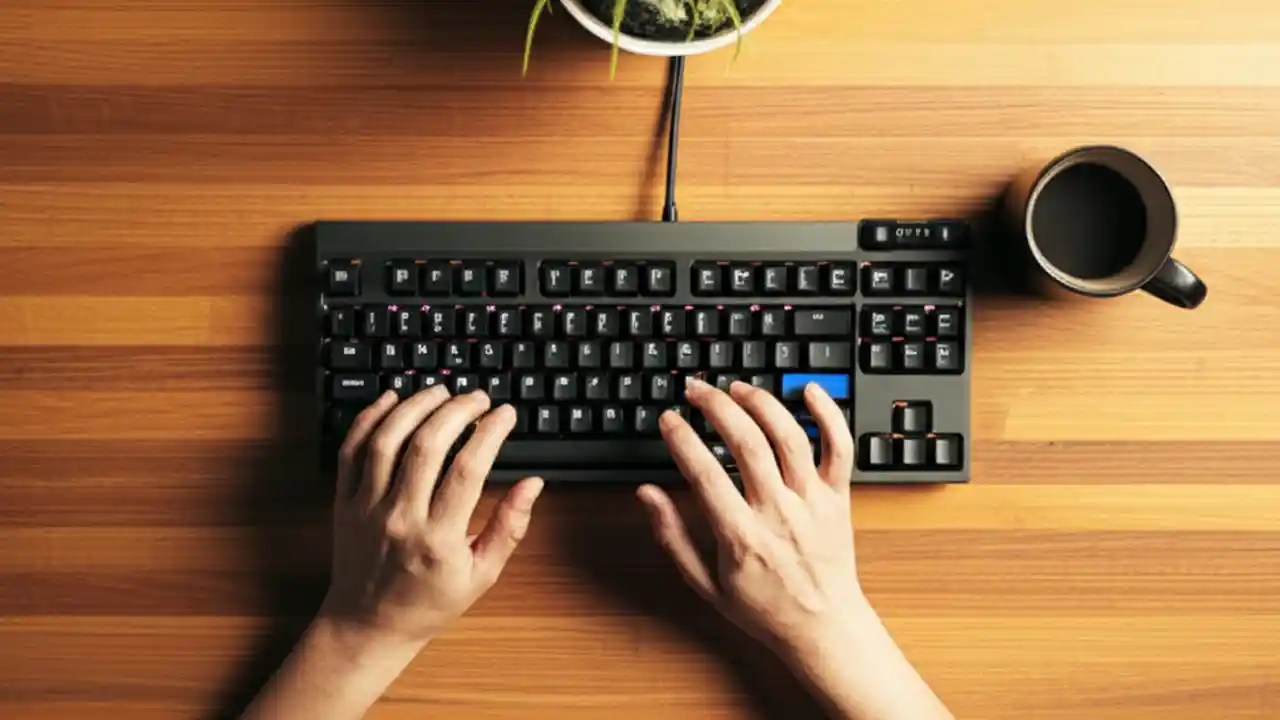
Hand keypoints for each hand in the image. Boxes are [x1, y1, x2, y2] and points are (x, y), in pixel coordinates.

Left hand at [320, 387, 544, 645]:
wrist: (369, 625)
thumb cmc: (429, 602)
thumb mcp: (482, 573)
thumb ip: (509, 527)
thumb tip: (532, 484)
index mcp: (439, 539)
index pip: (468, 470)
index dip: (489, 433)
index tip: (505, 414)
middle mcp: (401, 518)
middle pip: (427, 446)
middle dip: (456, 411)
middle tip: (475, 398)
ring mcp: (367, 508)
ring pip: (387, 441)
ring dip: (415, 406)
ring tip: (439, 391)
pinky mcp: (343, 502)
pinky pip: (352, 450)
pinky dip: (370, 418)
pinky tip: (392, 399)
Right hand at [638, 379, 951, 719]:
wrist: (823, 627)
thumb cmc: (764, 608)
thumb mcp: (704, 583)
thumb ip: (672, 536)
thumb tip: (646, 494)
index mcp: (741, 536)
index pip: (705, 473)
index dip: (681, 439)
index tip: (669, 420)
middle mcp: (779, 513)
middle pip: (747, 443)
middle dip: (716, 406)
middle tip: (696, 390)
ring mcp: (812, 502)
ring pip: (789, 437)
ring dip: (761, 403)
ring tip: (736, 388)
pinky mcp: (838, 497)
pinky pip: (840, 447)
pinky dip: (828, 414)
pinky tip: (809, 390)